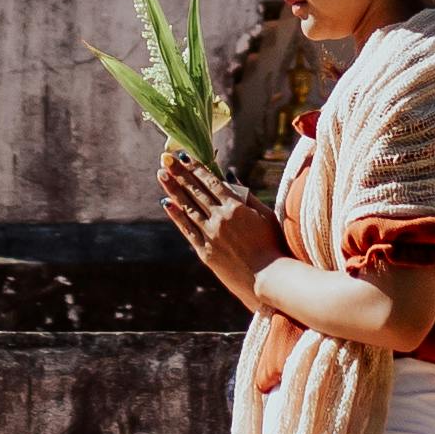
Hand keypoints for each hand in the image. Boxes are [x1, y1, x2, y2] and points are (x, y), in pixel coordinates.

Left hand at [159, 148, 278, 307]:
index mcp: (236, 207)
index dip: (195, 167)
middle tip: (165, 158)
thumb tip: (229, 175)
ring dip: (173, 189)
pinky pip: (187, 230)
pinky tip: (166, 203)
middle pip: (195, 190)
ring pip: (187, 207)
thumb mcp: (264, 214)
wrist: (268, 277)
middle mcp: (220, 218)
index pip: (210, 181)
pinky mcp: (205, 252)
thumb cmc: (272, 244)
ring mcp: (211, 235)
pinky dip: (176, 215)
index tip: (183, 155)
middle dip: (179, 172)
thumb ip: (246, 194)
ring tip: (161, 175)